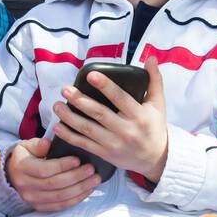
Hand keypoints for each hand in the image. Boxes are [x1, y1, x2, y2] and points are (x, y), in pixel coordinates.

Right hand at [5, 136, 100, 211]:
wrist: (13, 174)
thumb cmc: (25, 156)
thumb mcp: (27, 145)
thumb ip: (38, 144)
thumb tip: (48, 144)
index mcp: (22, 168)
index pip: (44, 169)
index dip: (62, 166)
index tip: (78, 160)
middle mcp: (25, 185)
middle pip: (54, 184)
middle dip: (76, 177)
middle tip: (92, 169)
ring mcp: (32, 198)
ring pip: (60, 197)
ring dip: (80, 189)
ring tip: (94, 180)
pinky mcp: (40, 207)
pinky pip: (60, 206)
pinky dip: (76, 199)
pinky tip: (88, 190)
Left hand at [51, 57, 169, 181]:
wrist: (155, 158)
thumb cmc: (154, 127)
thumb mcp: (158, 105)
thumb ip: (154, 81)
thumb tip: (150, 58)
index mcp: (139, 115)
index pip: (120, 98)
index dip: (105, 86)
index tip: (91, 75)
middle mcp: (126, 130)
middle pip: (99, 114)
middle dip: (80, 101)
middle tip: (65, 89)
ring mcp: (114, 144)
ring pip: (87, 129)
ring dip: (70, 117)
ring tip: (57, 105)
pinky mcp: (105, 154)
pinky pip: (84, 144)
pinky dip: (69, 136)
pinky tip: (58, 126)